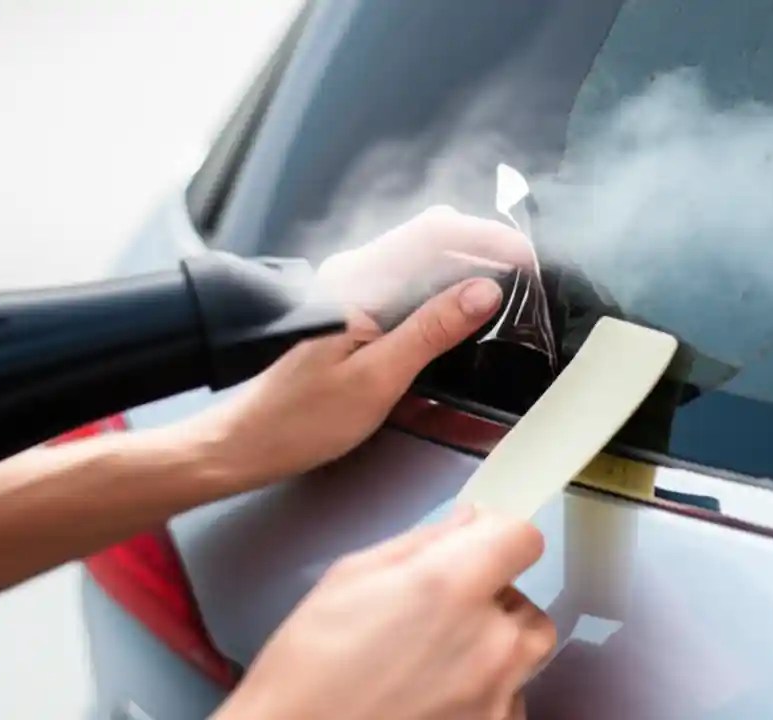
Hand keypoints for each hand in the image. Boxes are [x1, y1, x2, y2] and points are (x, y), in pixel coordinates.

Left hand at [192, 206, 532, 486]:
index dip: (484, 237)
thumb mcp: (379, 379)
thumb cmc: (301, 419)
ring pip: (418, 258)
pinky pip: (404, 283)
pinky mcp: (350, 310)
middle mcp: (350, 274)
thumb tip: (484, 292)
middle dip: (480, 246)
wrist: (248, 441)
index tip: (523, 257)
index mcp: (356, 281)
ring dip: (462, 266)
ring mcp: (348, 289)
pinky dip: (439, 287)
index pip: (432, 234)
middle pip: (428, 237)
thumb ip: (433, 330)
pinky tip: (458, 310)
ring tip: (502, 289)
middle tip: (523, 275)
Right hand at [215, 506, 555, 719]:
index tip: (481, 544)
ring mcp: (496, 697)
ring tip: (439, 659)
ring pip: (525, 654)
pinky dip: (485, 694)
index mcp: (451, 586)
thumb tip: (464, 526)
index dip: (499, 536)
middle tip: (443, 612)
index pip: (521, 538)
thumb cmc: (307, 669)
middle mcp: (488, 642)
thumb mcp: (351, 576)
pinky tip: (435, 697)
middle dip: (493, 599)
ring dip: (496, 647)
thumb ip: (421, 544)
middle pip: (526, 602)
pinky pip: (511, 701)